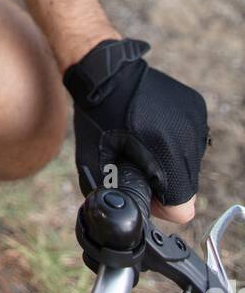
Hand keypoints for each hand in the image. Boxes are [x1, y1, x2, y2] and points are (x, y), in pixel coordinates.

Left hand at [62, 37, 210, 221]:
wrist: (104, 74)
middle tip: (137, 162)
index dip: (159, 205)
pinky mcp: (196, 107)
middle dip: (163, 183)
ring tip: (143, 141)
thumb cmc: (96, 120)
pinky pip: (191, 141)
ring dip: (169, 161)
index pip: (183, 208)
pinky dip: (175, 141)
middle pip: (186, 187)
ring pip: (190, 164)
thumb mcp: (96, 167)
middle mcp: (187, 138)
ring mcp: (195, 121)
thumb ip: (116, 196)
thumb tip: (127, 218)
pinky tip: (153, 126)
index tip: (141, 186)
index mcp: (165, 154)